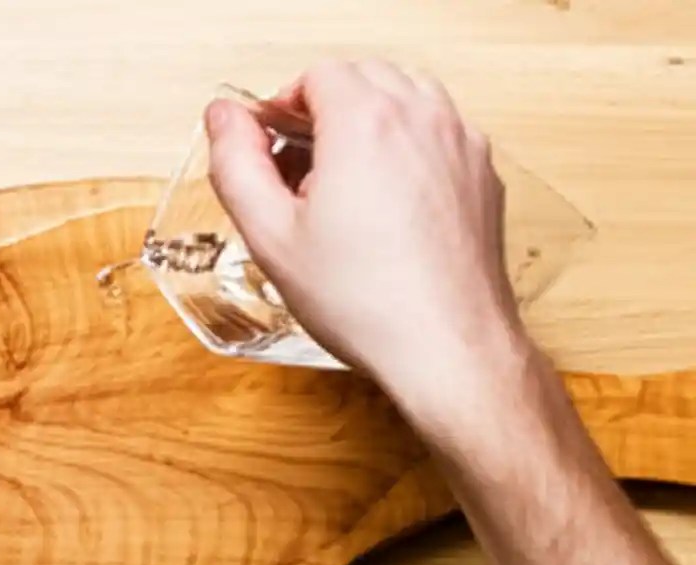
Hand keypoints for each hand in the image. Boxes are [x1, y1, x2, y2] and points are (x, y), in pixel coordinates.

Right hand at [206, 60, 526, 398]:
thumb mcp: (271, 236)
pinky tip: (387, 207)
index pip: (318, 74)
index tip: (275, 149)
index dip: (286, 107)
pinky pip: (438, 133)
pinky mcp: (482, 174)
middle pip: (365, 77)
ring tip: (345, 186)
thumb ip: (236, 163)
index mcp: (365, 123)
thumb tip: (224, 118)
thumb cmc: (365, 302)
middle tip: (302, 170)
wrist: (447, 347)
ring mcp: (461, 143)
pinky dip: (408, 147)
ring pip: (407, 98)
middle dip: (327, 110)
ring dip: (370, 122)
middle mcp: (421, 119)